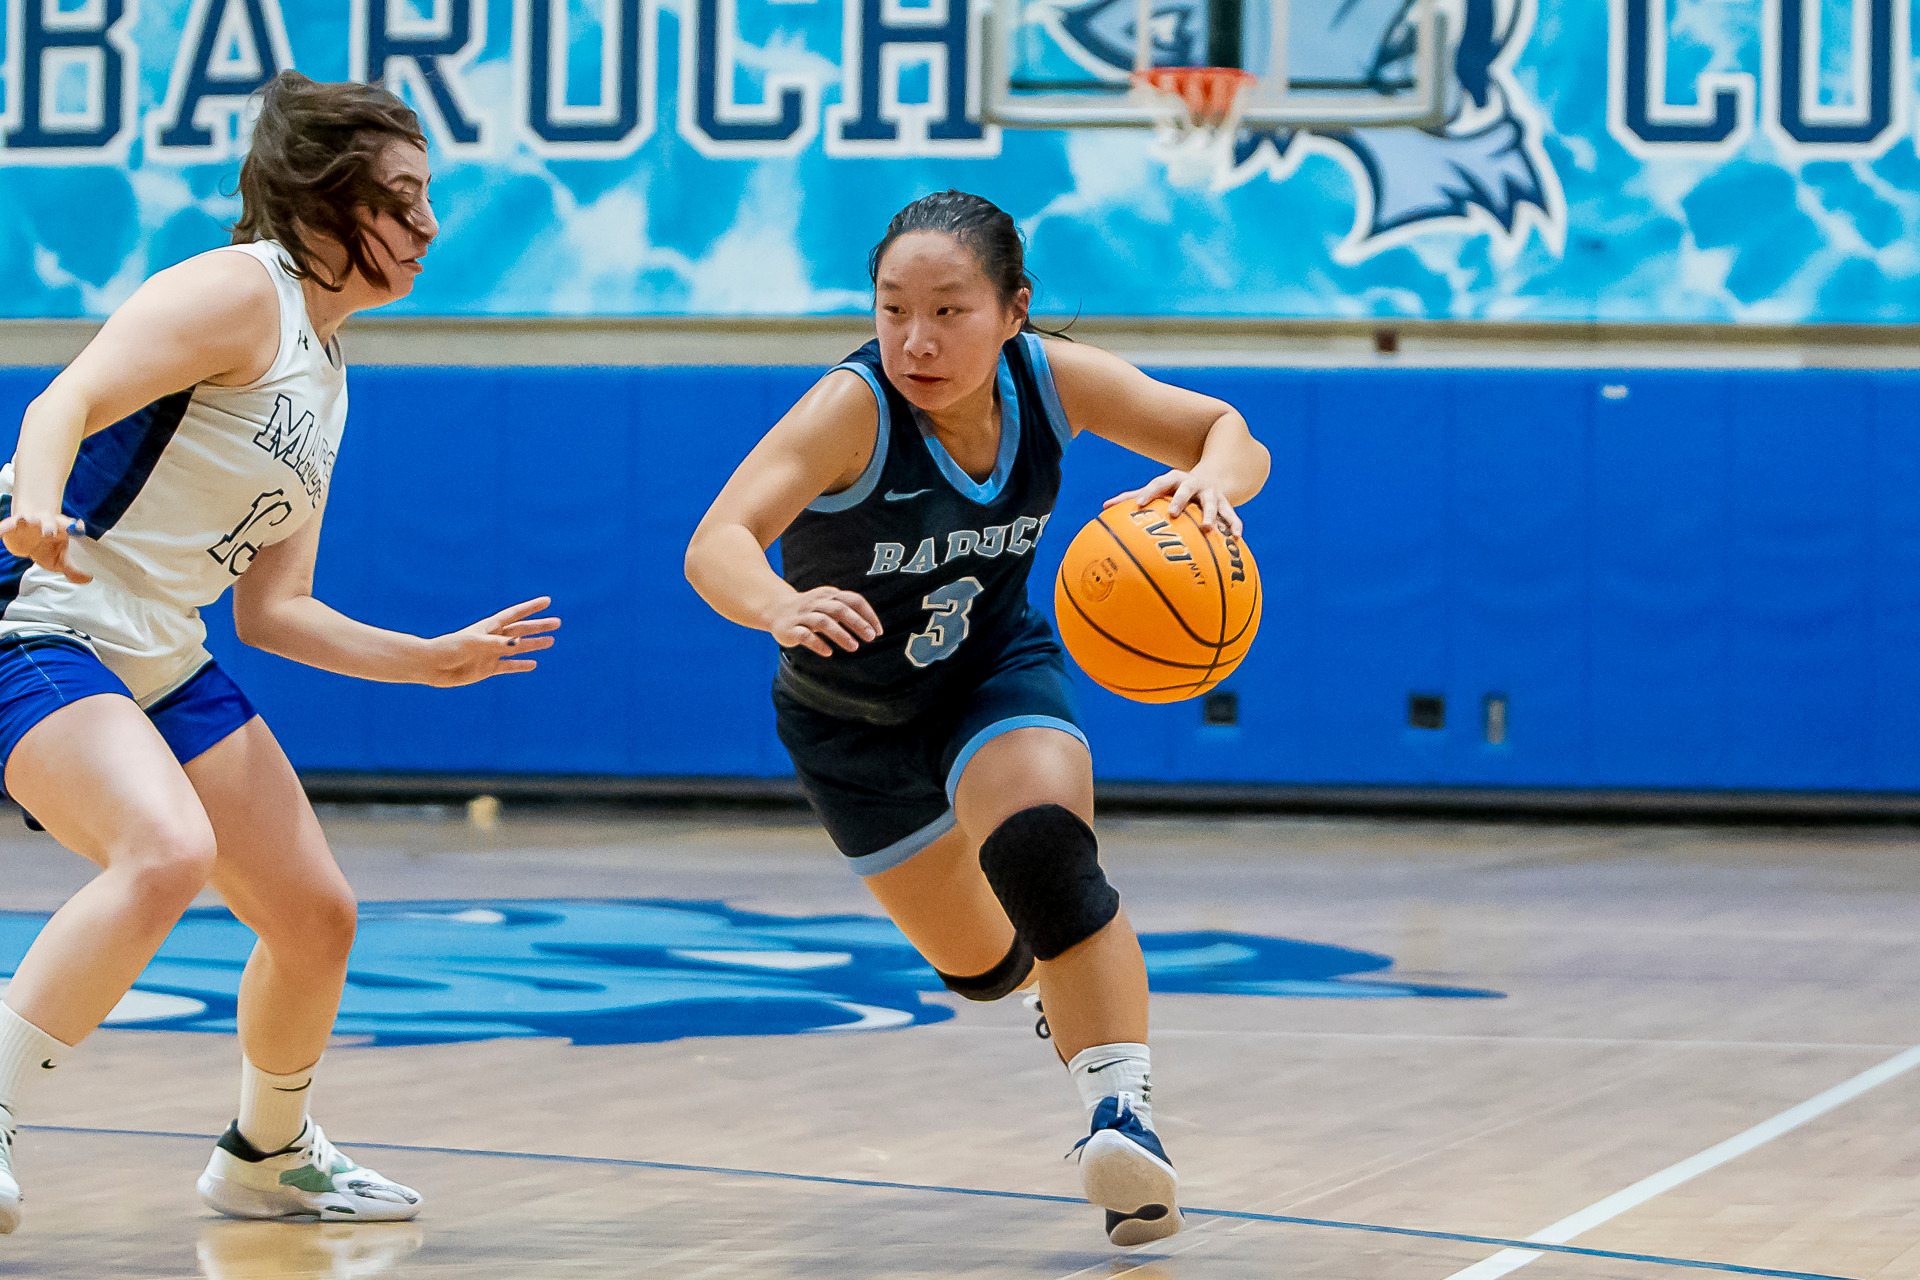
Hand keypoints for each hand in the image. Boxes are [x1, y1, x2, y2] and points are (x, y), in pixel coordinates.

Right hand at [0, 513, 90, 583]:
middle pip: (49, 522)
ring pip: (26, 519)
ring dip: (25, 520)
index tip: (78, 528)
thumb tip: (85, 579)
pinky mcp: (12, 525)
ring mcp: (29, 522)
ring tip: (22, 520)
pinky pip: (6, 526)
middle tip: (49, 533)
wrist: (31, 530)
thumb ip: (73, 568)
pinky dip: (1, 529)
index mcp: (63, 529)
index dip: (76, 527)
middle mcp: (47, 522)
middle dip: (49, 526)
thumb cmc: (50, 545)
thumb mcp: (62, 558)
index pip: (73, 526)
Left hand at [423, 597, 559, 686]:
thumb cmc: (450, 648)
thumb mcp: (474, 643)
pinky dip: (520, 665)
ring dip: (534, 644)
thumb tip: (517, 644)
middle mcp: (493, 638)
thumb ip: (496, 643)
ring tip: (551, 641)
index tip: (547, 601)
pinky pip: (508, 666)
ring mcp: (491, 653)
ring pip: (518, 648)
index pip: (515, 614)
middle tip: (557, 622)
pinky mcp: (487, 668)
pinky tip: (533, 664)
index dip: (531, 608)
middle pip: (521, 630)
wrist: (433, 666)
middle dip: (539, 626)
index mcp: (489, 626)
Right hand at [768, 586, 880, 656]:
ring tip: (854, 647)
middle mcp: (816, 602)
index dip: (868, 615)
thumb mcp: (829, 605)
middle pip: (839, 609)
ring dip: (840, 634)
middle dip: (857, 623)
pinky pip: (804, 635)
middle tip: (871, 637)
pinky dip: (817, 643)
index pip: (853, 600)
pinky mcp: (790, 628)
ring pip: (823, 622)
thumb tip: (873, 628)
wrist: (775, 609)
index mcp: (828, 594)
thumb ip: (848, 611)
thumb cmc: (811, 610)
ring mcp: (802, 615)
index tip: (878, 631)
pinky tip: (828, 653)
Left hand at [1104, 469, 1243, 536]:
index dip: (1149, 493)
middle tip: (1172, 514)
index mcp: (1173, 479)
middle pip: (1186, 489)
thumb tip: (1103, 508)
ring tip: (1208, 529)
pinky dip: (1235, 525)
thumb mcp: (1158, 489)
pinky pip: (1232, 514)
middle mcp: (1193, 484)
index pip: (1159, 483)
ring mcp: (1211, 493)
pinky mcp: (1227, 502)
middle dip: (1180, 500)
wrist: (1213, 475)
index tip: (1139, 505)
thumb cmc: (1175, 489)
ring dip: (1211, 515)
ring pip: (1213, 503)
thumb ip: (1133, 497)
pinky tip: (1237, 538)